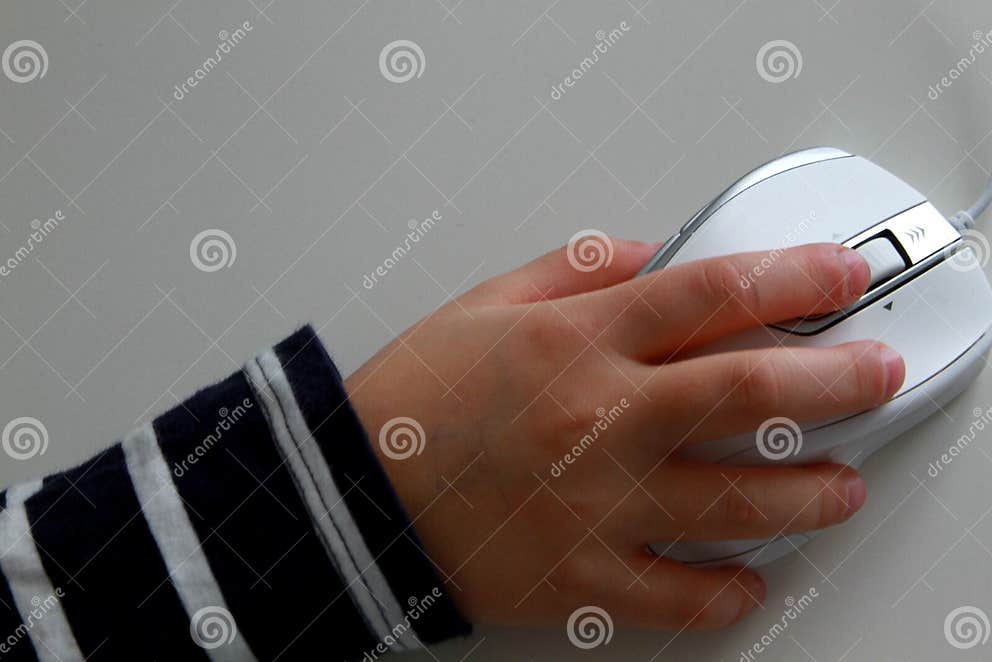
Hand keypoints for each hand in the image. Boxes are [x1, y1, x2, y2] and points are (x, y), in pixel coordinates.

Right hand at [343, 238, 903, 630]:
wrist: (354, 492)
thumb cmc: (416, 398)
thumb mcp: (488, 305)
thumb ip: (577, 271)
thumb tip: (650, 256)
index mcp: (574, 344)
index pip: (708, 293)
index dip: (791, 276)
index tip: (838, 274)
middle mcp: (597, 420)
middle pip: (749, 393)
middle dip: (837, 378)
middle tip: (877, 374)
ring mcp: (596, 505)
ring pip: (736, 501)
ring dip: (810, 494)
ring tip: (843, 487)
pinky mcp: (581, 578)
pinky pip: (679, 595)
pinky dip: (728, 592)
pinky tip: (752, 578)